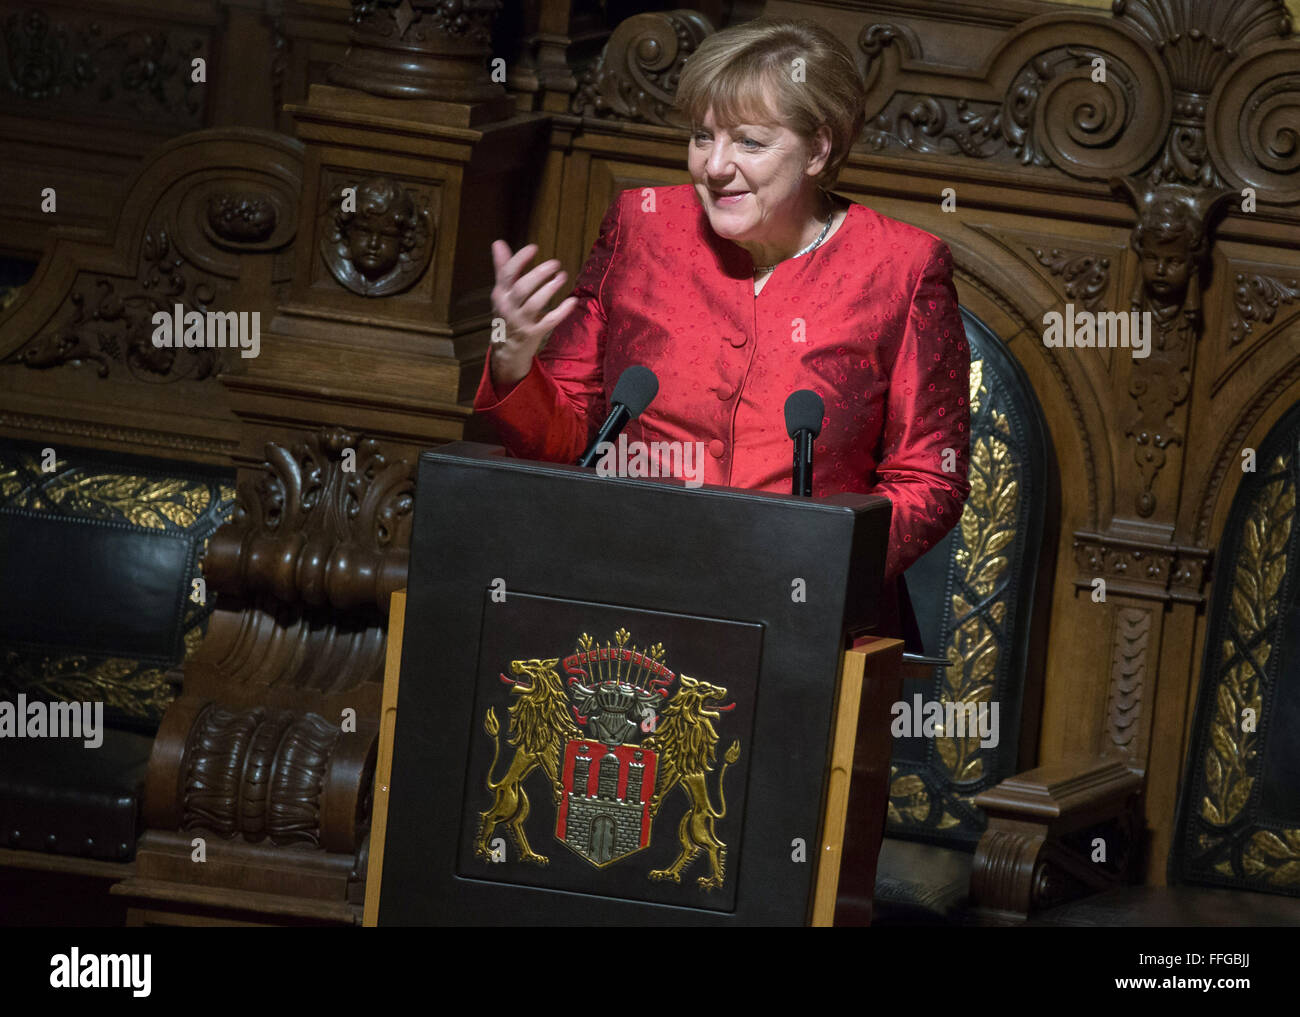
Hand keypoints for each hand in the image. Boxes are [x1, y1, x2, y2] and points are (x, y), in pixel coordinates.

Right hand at [489, 240, 578, 387]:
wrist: (506, 350)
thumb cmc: (507, 314)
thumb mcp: (502, 292)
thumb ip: (503, 268)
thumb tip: (498, 242)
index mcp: (501, 294)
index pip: (507, 274)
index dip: (520, 259)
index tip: (534, 247)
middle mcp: (508, 307)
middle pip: (522, 288)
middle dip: (538, 274)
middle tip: (555, 263)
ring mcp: (520, 321)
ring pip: (534, 304)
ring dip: (549, 289)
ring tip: (562, 276)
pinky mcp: (533, 334)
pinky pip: (548, 321)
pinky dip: (561, 311)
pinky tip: (573, 300)